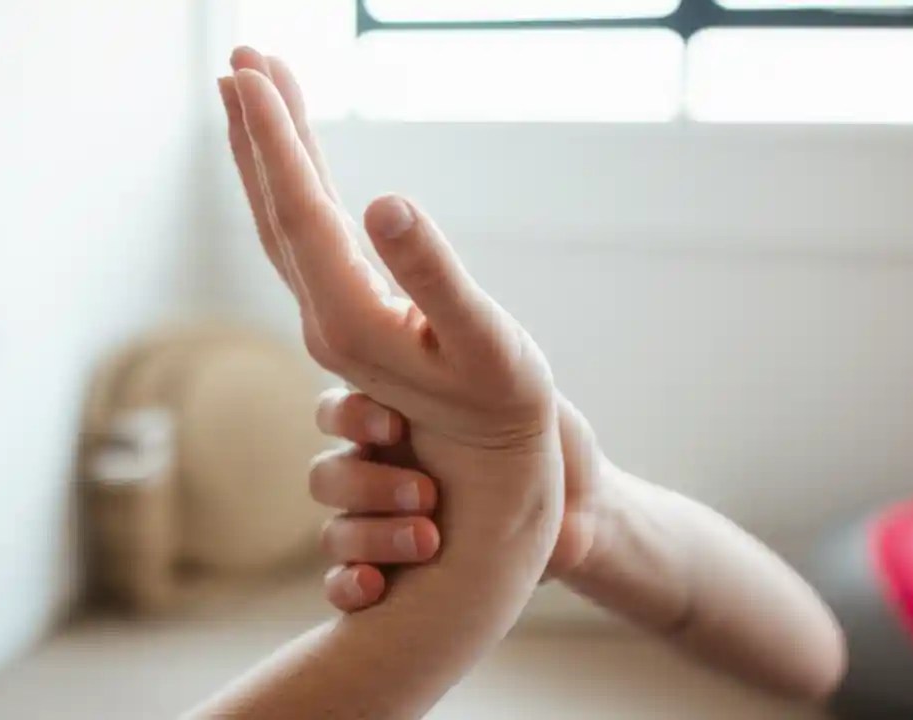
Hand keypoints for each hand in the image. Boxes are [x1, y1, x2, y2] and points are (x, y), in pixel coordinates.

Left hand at [218, 49, 564, 573]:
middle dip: (256, 128)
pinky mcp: (357, 322)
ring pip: (287, 222)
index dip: (275, 134)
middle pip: (276, 208)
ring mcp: (336, 322)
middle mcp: (326, 319)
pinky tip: (305, 169)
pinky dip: (301, 188)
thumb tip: (385, 201)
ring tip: (260, 90)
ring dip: (271, 154)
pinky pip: (312, 240)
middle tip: (240, 56)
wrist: (495, 483)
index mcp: (349, 318)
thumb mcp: (482, 341)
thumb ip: (432, 274)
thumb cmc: (505, 412)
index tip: (252, 68)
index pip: (299, 209)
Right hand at [313, 388, 606, 611]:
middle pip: (328, 477)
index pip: (338, 413)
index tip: (395, 427)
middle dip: (367, 485)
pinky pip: (344, 586)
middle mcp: (381, 471)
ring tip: (429, 542)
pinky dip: (351, 586)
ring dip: (370, 538)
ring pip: (337, 532)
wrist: (583, 515)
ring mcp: (382, 526)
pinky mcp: (393, 576)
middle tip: (427, 494)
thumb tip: (435, 314)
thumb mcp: (526, 392)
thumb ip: (482, 359)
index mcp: (399, 421)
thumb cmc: (553, 444)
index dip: (351, 419)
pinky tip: (377, 587)